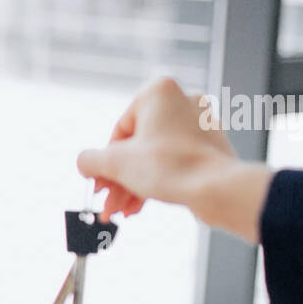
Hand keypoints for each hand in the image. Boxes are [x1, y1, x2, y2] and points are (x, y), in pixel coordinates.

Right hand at [76, 76, 235, 220]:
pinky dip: (157, 180)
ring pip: (154, 156)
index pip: (119, 131)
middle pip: (137, 146)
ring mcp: (199, 122)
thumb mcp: (116, 164)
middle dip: (120, 179)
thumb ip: (90, 160)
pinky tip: (141, 205)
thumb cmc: (171, 168)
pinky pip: (174, 161)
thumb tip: (84, 163)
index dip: (105, 163)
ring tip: (122, 211)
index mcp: (158, 92)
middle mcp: (181, 100)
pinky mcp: (209, 144)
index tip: (100, 186)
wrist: (218, 189)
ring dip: (134, 184)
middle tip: (109, 203)